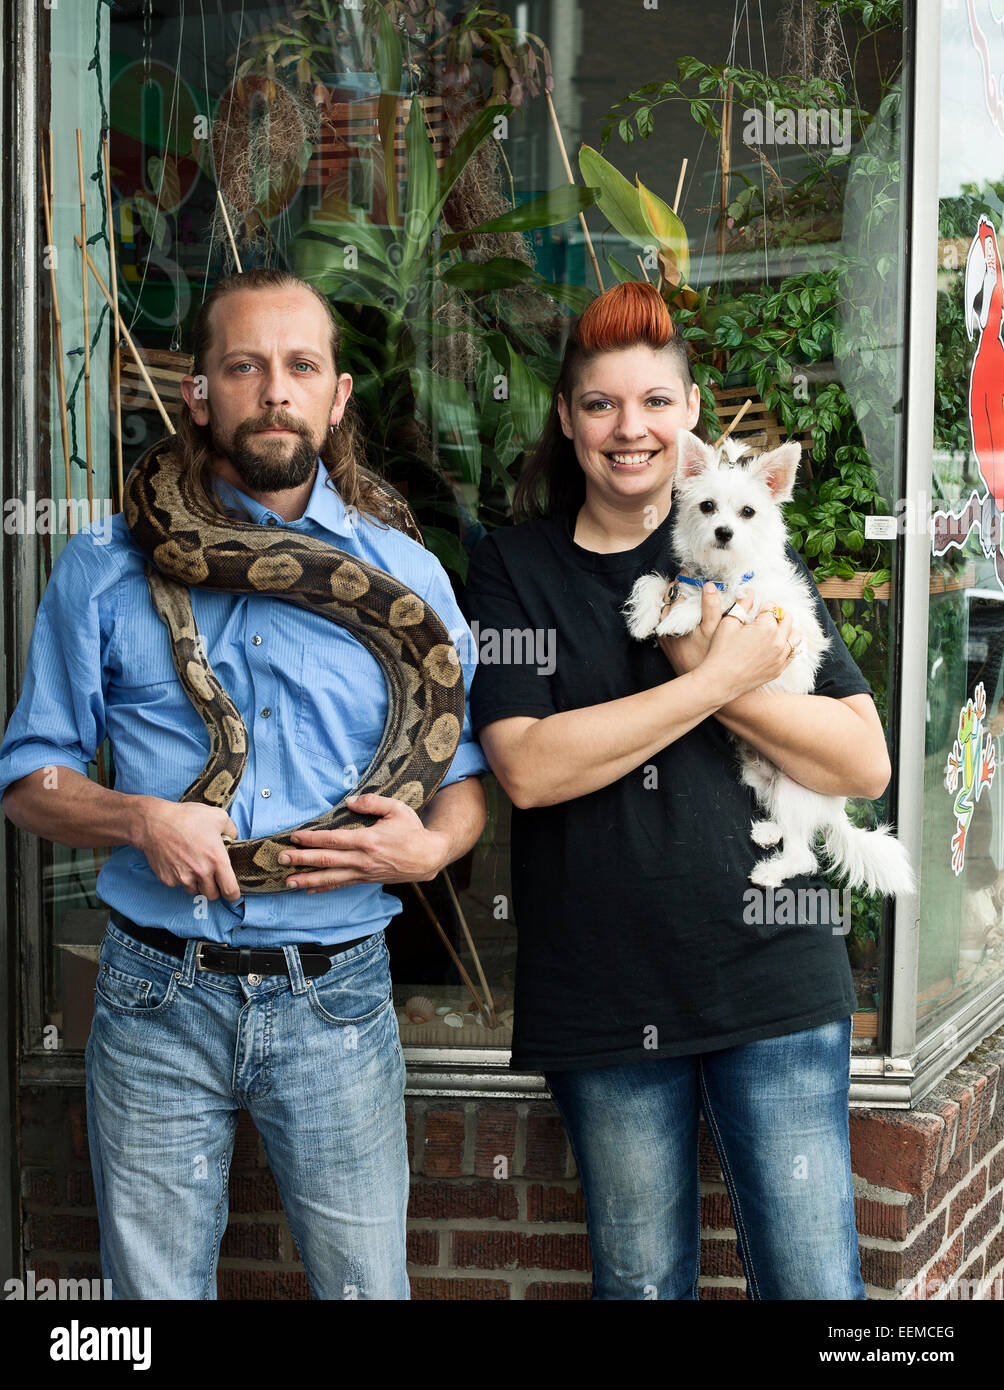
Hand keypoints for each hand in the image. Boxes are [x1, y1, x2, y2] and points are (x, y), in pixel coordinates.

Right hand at [134, 798, 240, 900]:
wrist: (155, 822)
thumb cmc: (187, 817)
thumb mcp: (218, 816)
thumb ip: (231, 830)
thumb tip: (233, 839)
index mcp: (217, 859)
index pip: (230, 890)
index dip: (233, 895)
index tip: (232, 893)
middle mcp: (201, 872)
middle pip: (212, 895)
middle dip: (214, 888)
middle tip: (211, 875)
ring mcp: (183, 877)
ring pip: (195, 891)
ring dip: (197, 883)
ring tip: (193, 865)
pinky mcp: (168, 879)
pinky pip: (178, 884)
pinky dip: (180, 877)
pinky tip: (178, 861)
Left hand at [276, 793, 449, 893]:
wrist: (429, 857)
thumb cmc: (413, 831)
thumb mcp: (397, 809)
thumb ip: (372, 802)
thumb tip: (349, 801)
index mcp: (368, 840)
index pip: (333, 839)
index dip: (312, 838)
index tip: (294, 836)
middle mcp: (363, 860)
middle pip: (326, 860)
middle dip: (301, 860)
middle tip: (281, 859)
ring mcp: (364, 873)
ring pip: (331, 878)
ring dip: (308, 880)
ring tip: (288, 882)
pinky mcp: (366, 880)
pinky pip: (341, 885)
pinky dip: (324, 888)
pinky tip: (309, 890)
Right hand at [659, 585, 798, 697]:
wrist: (721, 681)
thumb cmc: (721, 651)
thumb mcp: (728, 623)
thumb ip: (742, 605)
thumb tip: (749, 591)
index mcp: (766, 626)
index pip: (772, 606)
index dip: (762, 606)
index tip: (755, 610)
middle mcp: (778, 640)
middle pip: (787, 618)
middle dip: (777, 615)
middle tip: (764, 618)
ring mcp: (781, 656)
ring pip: (795, 636)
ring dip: (787, 630)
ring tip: (774, 630)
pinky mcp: (780, 668)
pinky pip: (793, 653)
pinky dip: (788, 646)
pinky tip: (778, 644)